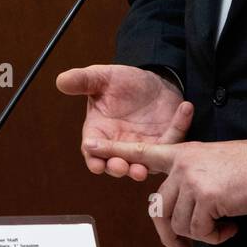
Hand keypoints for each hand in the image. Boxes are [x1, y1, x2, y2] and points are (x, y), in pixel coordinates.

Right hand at [55, 64, 193, 181]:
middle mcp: (120, 145)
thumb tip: (61, 80)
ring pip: (144, 163)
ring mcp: (144, 146)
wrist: (150, 79)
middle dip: (120, 168)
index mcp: (100, 133)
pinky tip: (185, 107)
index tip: (96, 165)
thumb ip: (83, 80)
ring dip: (146, 165)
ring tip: (146, 166)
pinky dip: (180, 125)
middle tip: (124, 168)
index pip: (93, 152)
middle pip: (117, 164)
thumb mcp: (102, 77)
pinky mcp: (166, 139)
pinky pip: (174, 138)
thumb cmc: (121, 82)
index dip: (94, 160)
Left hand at [88, 137, 246, 246]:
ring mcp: (191, 179)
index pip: (143, 152)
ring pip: (179, 223)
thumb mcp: (212, 165)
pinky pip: (199, 231)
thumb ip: (189, 182)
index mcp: (182, 153)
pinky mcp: (205, 195)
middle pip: (160, 208)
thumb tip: (180, 217)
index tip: (90, 145)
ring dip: (203, 233)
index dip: (116, 151)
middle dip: (172, 234)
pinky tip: (231, 226)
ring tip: (224, 225)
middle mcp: (182, 164)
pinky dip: (215, 236)